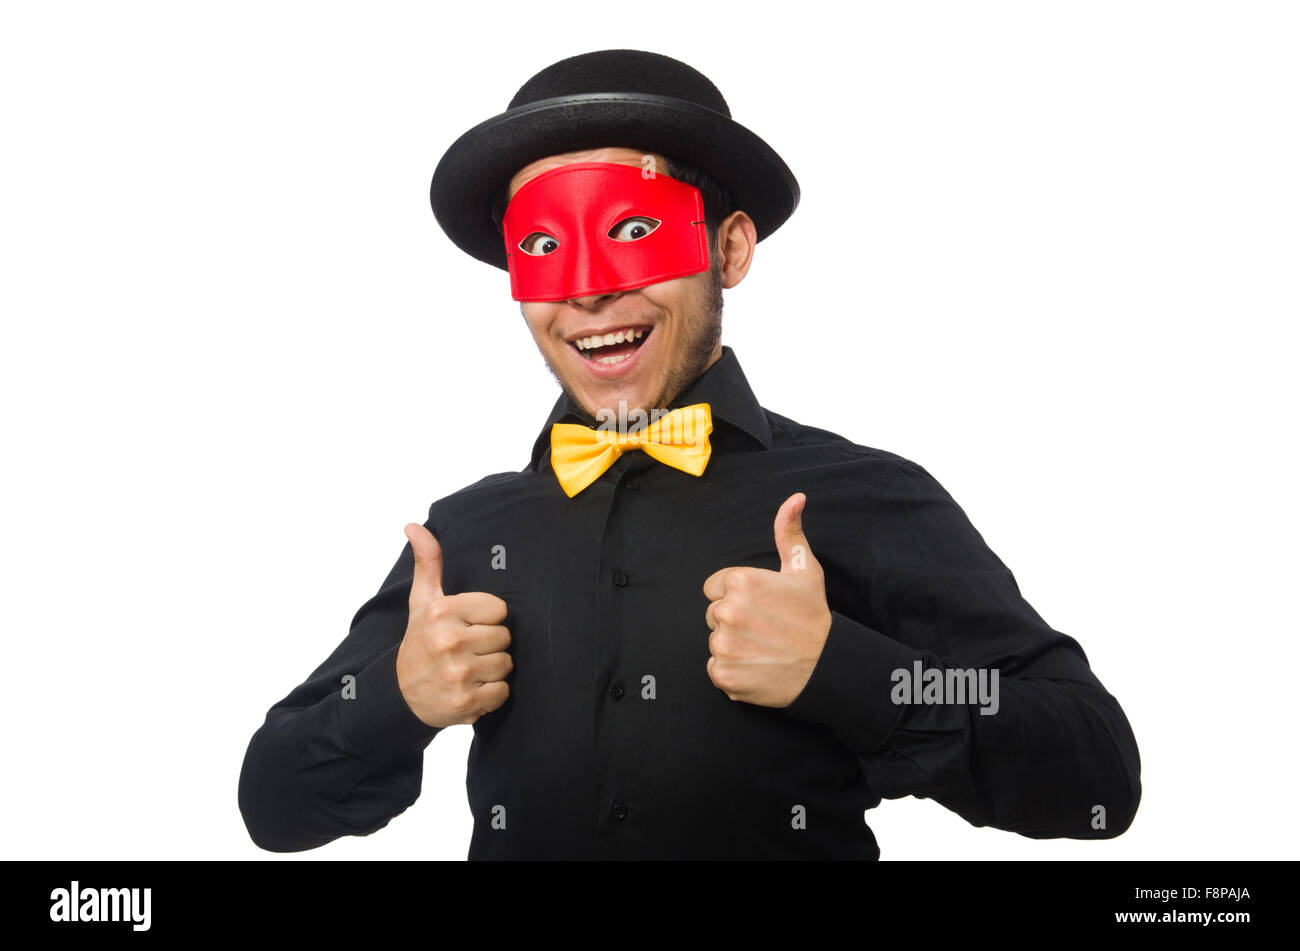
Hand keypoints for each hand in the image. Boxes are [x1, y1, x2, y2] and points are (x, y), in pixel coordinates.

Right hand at [395, 523, 511, 727]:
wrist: (401, 694)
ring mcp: (458, 673)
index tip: (467, 626)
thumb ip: (428, 562)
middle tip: (466, 650)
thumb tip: (414, 526)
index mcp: (442, 611)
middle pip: (505, 637)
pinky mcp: (466, 702)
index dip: (486, 619)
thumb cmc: (420, 641)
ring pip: (506, 664)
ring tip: (468, 669)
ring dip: (492, 670)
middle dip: (490, 645)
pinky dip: (491, 695)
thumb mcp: (422, 600)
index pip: (499, 610)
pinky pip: (502, 692)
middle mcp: (449, 640)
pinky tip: (471, 689)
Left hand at [702, 493, 831, 706]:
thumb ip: (788, 532)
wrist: (827, 665)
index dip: (737, 597)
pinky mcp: (724, 674)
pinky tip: (758, 666)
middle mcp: (727, 611)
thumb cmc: (813, 615)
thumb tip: (795, 498)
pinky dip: (733, 672)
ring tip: (764, 648)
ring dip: (734, 647)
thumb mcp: (803, 569)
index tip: (761, 607)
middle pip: (713, 615)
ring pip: (715, 642)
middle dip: (734, 621)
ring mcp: (724, 645)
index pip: (715, 588)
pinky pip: (716, 669)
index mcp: (740, 581)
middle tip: (766, 628)